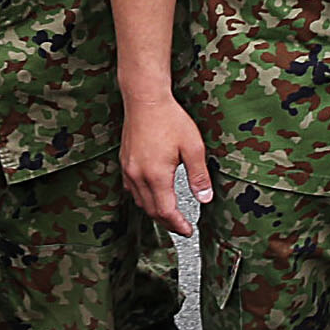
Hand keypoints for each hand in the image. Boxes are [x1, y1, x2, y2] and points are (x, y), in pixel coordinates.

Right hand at [121, 91, 211, 234]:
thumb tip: (205, 198)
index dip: (177, 224)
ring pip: (140, 201)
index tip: (188, 230)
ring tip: (169, 214)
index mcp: (156, 175)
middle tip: (181, 227)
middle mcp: (138, 175)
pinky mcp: (125, 162)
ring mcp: (129, 169)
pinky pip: (131, 189)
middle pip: (151, 211)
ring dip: (155, 211)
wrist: (145, 99)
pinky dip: (143, 198)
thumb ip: (199, 176)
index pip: (166, 211)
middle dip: (167, 222)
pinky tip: (151, 194)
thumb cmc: (168, 118)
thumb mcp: (193, 147)